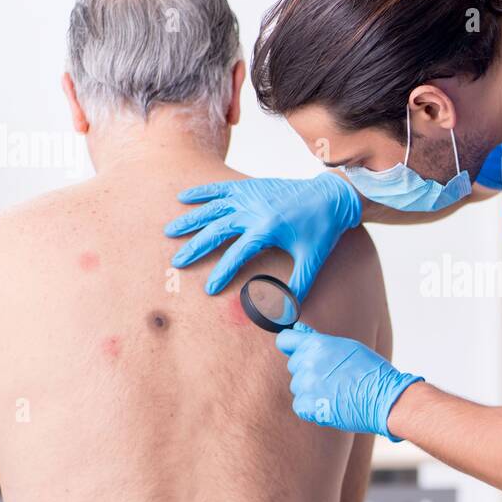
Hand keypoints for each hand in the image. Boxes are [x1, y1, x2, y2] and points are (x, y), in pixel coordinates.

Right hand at [164, 173, 361, 296]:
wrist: (331, 195)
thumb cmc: (322, 229)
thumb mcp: (312, 260)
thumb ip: (297, 288)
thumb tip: (286, 314)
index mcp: (268, 228)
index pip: (237, 254)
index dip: (222, 272)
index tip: (208, 289)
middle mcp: (254, 210)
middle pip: (217, 230)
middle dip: (196, 248)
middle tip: (177, 263)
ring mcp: (250, 196)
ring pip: (213, 208)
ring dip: (190, 220)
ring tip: (170, 232)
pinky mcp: (250, 186)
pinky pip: (221, 189)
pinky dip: (201, 192)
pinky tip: (183, 198)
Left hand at [275, 324, 423, 441]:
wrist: (383, 398)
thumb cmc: (371, 371)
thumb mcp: (347, 346)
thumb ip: (320, 339)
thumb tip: (299, 329)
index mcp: (317, 344)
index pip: (285, 340)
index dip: (291, 345)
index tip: (298, 351)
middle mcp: (308, 362)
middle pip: (294, 365)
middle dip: (308, 369)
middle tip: (331, 376)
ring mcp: (306, 385)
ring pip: (297, 386)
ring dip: (311, 389)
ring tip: (334, 391)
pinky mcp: (308, 406)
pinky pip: (299, 405)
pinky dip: (311, 407)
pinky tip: (330, 404)